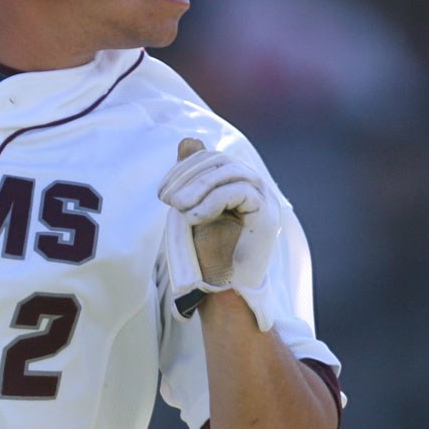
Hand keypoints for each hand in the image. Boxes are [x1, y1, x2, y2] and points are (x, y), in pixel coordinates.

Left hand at [158, 138, 278, 329]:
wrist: (223, 289)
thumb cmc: (207, 251)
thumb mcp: (192, 206)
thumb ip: (193, 176)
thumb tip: (189, 139)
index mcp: (238, 182)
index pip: (211, 158)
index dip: (184, 169)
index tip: (162, 192)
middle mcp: (256, 186)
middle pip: (219, 162)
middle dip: (187, 177)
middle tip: (166, 200)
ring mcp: (265, 199)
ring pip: (228, 173)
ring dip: (197, 189)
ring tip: (176, 208)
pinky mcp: (266, 214)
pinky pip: (237, 192)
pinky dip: (211, 203)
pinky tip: (193, 218)